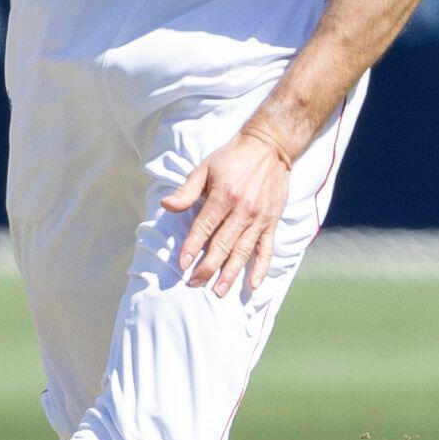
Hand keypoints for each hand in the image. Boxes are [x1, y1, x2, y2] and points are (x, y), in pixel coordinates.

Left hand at [160, 127, 295, 298]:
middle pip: (222, 245)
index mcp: (224, 196)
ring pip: (243, 252)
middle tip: (194, 284)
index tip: (182, 264)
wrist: (270, 147)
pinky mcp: (272, 222)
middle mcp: (242, 210)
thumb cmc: (233, 157)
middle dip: (207, 268)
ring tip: (219, 292)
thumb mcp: (205, 168)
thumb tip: (166, 205)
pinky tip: (253, 284)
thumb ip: (187, 190)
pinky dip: (261, 268)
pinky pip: (267, 249)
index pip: (204, 227)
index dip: (191, 247)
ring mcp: (259, 218)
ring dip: (230, 274)